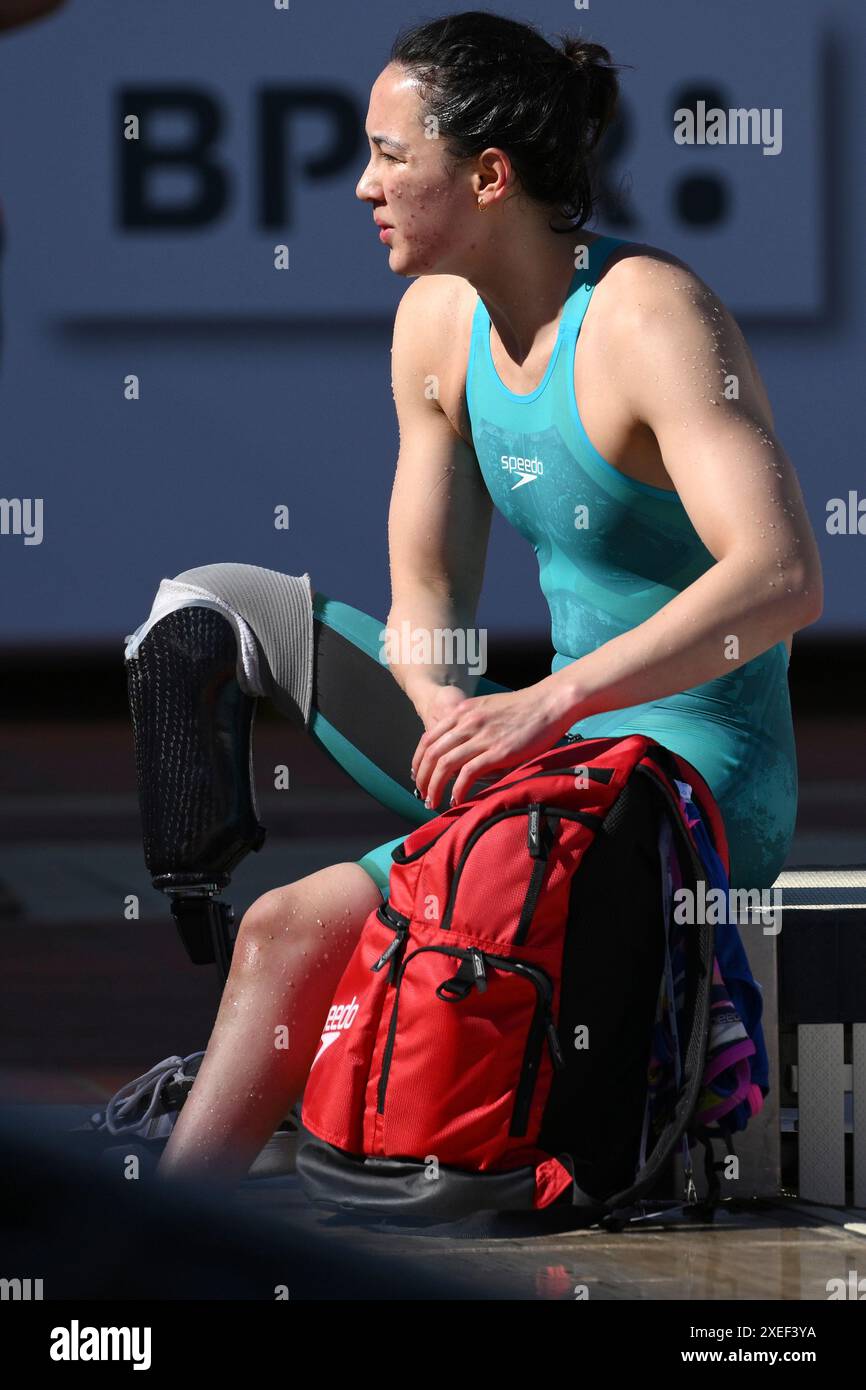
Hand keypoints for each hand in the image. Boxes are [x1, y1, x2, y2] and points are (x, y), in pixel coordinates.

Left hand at [411, 683, 573, 810]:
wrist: (549, 703)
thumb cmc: (524, 708)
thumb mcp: (488, 709)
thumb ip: (471, 724)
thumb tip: (462, 748)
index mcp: (462, 711)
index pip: (427, 738)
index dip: (418, 760)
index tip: (417, 775)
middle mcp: (467, 723)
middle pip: (432, 754)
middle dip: (422, 778)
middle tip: (422, 794)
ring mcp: (481, 737)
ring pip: (445, 765)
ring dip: (435, 787)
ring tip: (434, 802)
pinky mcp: (497, 751)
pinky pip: (467, 773)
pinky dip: (458, 789)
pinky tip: (457, 799)